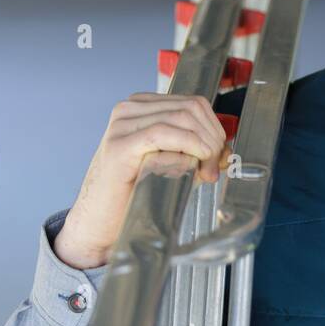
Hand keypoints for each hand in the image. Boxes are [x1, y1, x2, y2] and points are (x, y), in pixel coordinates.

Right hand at [54, 93, 229, 269]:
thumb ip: (195, 152)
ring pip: (182, 118)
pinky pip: (162, 133)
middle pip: (191, 109)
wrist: (100, 222)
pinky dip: (188, 147)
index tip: (219, 158)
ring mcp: (122, 125)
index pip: (194, 103)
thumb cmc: (132, 194)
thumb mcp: (171, 165)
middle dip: (212, 138)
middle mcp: (129, 109)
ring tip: (206, 173)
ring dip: (203, 146)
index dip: (215, 129)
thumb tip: (225, 151)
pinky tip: (195, 166)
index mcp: (142, 108)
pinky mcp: (120, 145)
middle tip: (214, 168)